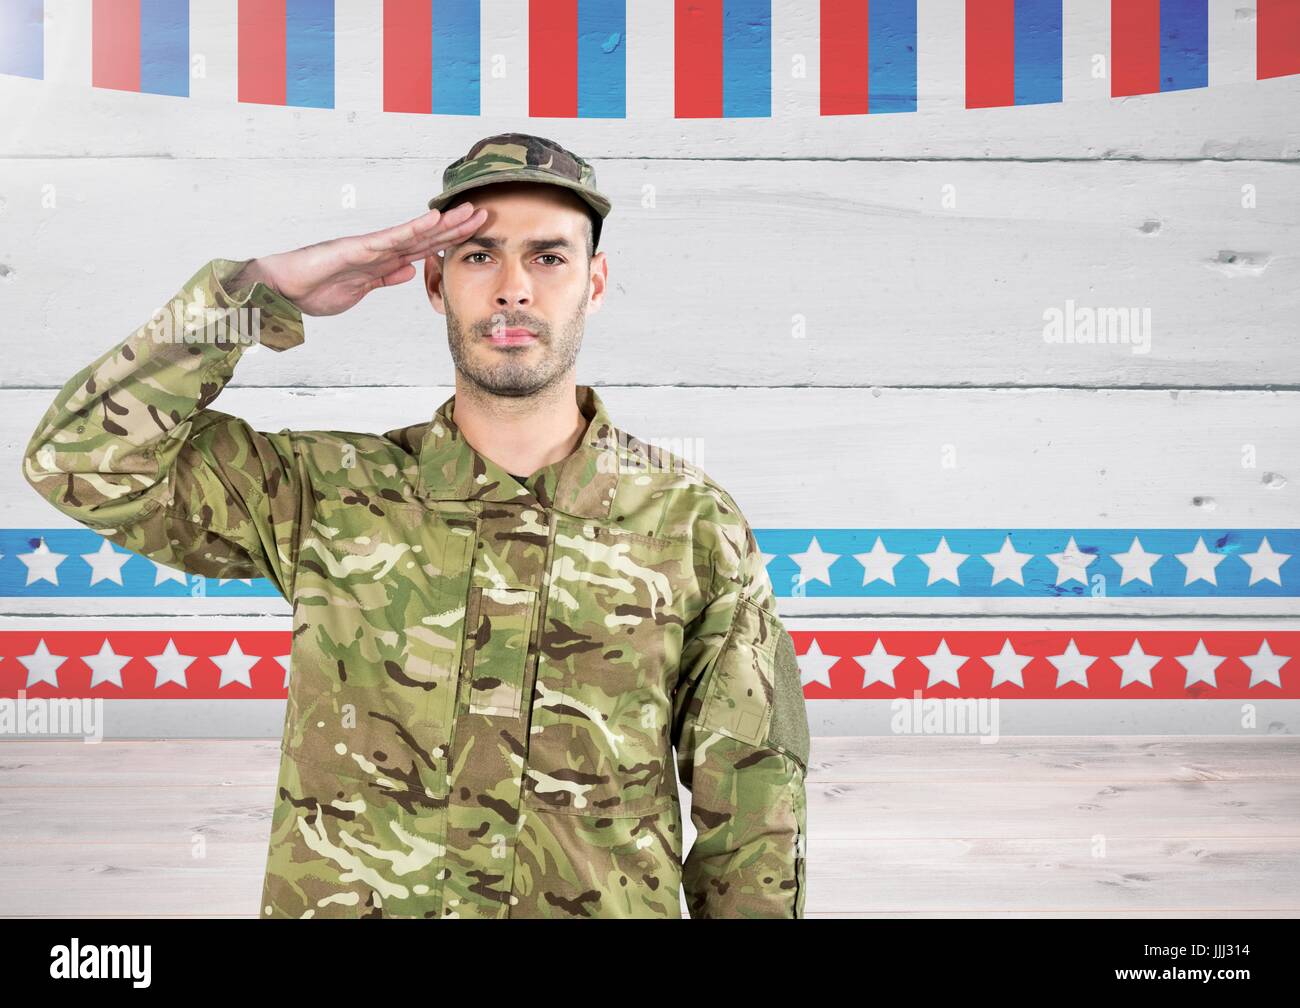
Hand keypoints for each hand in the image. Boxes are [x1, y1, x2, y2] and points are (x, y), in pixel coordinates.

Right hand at [236, 203, 487, 316]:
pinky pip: (390, 239)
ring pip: (414, 233)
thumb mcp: (360, 290)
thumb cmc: (314, 289)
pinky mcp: (356, 249)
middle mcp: (380, 250)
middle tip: (485, 214)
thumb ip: (384, 278)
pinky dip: (413, 229)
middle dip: (456, 227)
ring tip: (469, 211)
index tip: (475, 234)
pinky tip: (433, 220)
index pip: (424, 250)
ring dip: (444, 223)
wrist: (282, 289)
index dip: (450, 241)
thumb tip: (410, 270)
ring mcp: (370, 247)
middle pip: (426, 237)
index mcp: (382, 262)